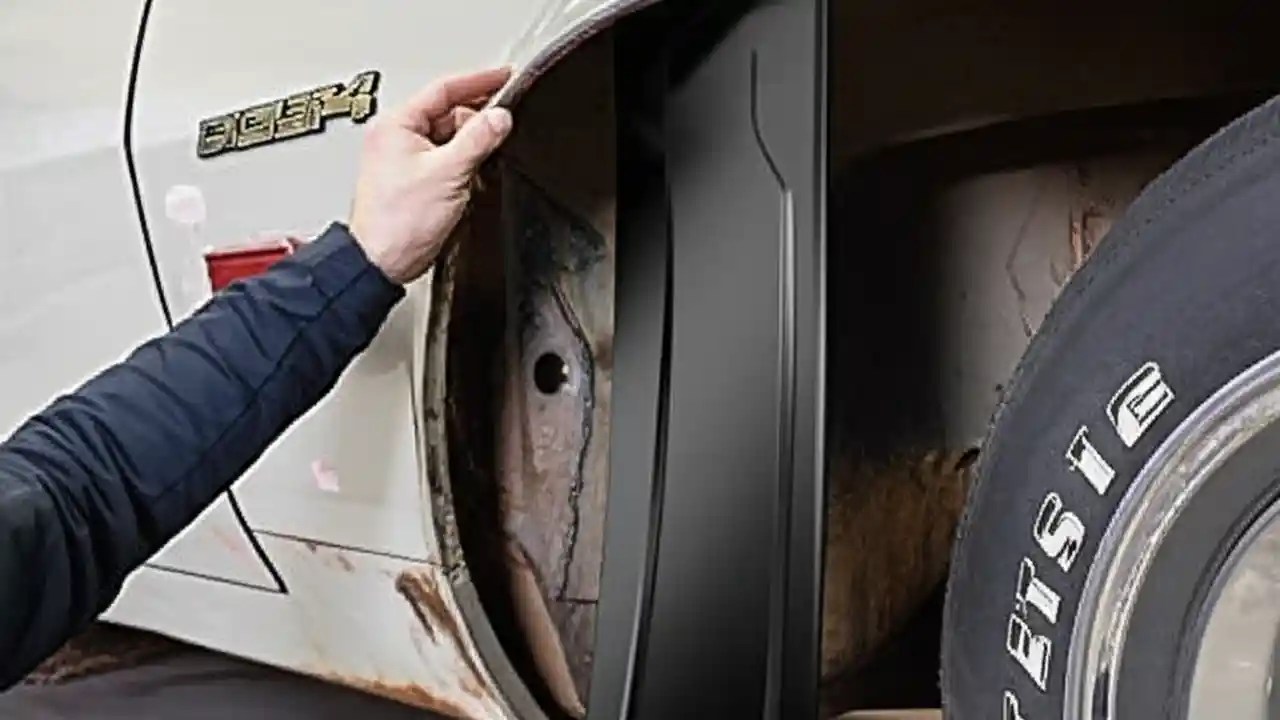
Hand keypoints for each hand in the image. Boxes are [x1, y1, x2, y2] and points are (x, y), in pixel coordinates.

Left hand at [349, 67, 513, 284]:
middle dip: (476, 120)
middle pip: (447, 114)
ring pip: (447, 138)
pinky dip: (462, 163)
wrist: (382, 261)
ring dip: (470, 145)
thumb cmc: (397, 221)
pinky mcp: (412, 180)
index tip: (503, 77)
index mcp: (396, 125)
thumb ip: (478, 140)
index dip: (477, 81)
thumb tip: (499, 117)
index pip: (443, 90)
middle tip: (503, 123)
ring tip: (487, 156)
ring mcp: (403, 160)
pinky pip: (444, 160)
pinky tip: (473, 174)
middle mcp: (396, 138)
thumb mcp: (447, 173)